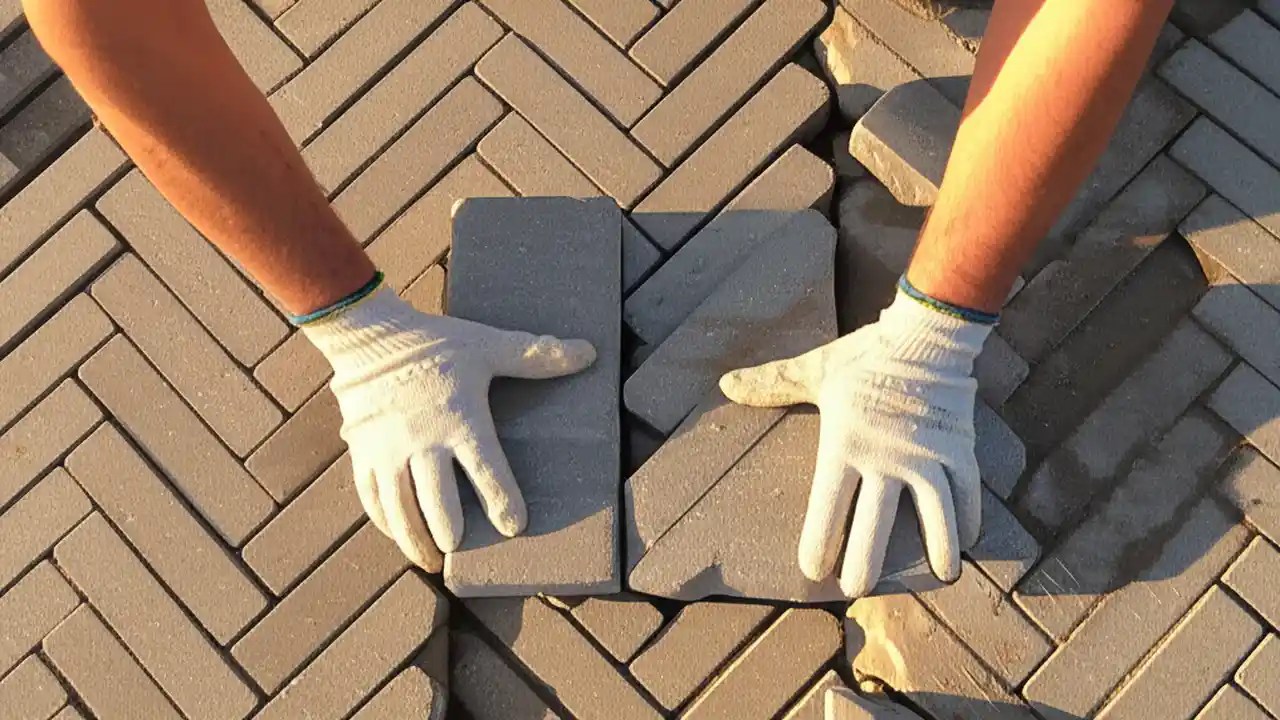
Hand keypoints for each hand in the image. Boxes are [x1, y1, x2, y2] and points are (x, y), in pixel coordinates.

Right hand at [303, 286, 595, 570]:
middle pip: (437, 502)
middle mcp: (421, 442)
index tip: (516, 526)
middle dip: (450, 531)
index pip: (486, 471)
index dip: (503, 501)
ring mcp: (386, 452)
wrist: (368, 334)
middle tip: (460, 546)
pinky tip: (398, 534)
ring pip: (400, 509)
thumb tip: (588, 353)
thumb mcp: (487, 346)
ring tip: (430, 561)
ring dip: (414, 538)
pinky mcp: (361, 453)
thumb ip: (535, 356)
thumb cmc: (435, 343)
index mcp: (459, 420)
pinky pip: (371, 497)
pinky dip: (385, 521)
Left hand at [718, 289, 991, 596]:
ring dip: (938, 546)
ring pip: (935, 515)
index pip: (828, 505)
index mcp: (846, 442)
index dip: (819, 541)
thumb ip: (773, 384)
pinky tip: (967, 539)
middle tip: (857, 590)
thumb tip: (725, 384)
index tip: (812, 570)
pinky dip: (970, 517)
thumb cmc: (864, 356)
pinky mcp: (960, 447)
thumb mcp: (814, 370)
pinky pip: (968, 491)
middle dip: (866, 563)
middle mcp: (887, 456)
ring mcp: (927, 455)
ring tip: (940, 575)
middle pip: (875, 524)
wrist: (926, 331)